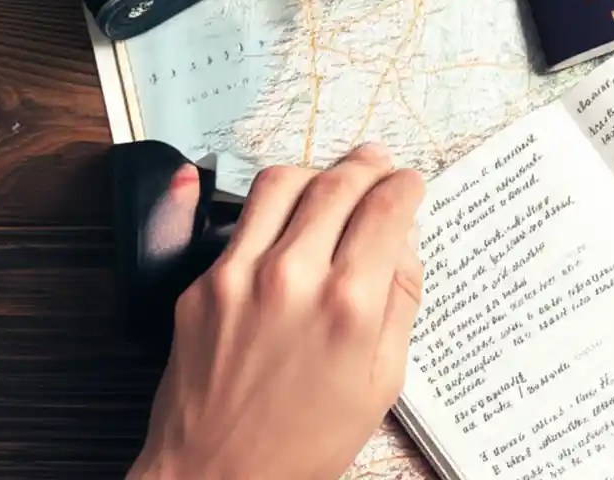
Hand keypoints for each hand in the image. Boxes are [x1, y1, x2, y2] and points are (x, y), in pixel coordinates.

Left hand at [128, 144, 424, 479]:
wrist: (218, 477)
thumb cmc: (306, 442)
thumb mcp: (383, 380)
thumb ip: (400, 301)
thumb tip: (403, 241)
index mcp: (349, 304)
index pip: (386, 208)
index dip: (406, 185)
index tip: (410, 183)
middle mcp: (294, 277)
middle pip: (338, 183)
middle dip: (367, 165)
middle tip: (379, 165)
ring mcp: (240, 275)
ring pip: (283, 183)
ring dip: (317, 171)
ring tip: (334, 180)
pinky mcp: (203, 284)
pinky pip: (244, 221)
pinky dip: (275, 207)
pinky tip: (292, 221)